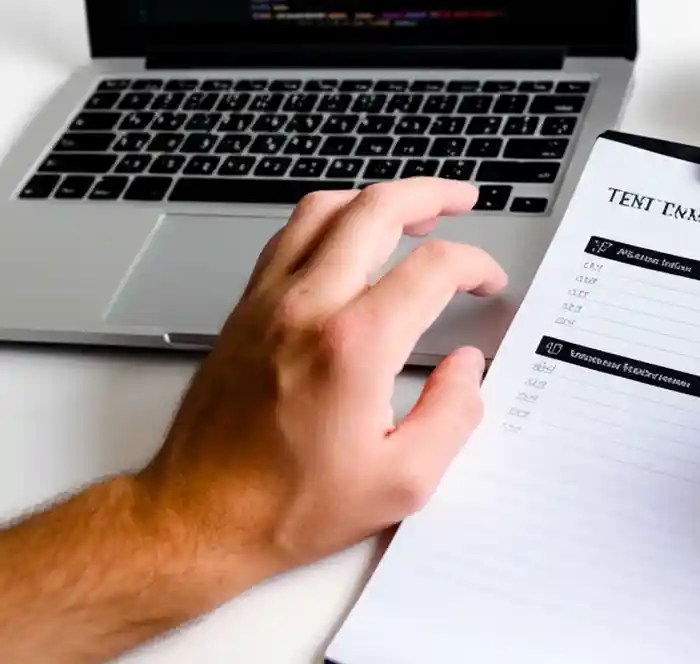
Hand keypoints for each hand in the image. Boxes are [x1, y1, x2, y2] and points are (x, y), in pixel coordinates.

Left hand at [137, 178, 507, 583]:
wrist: (199, 518)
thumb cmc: (290, 505)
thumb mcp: (403, 481)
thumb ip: (453, 415)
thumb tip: (467, 368)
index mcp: (354, 346)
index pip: (432, 268)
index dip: (474, 264)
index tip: (488, 282)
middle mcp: (307, 308)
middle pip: (375, 210)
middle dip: (429, 195)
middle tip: (460, 198)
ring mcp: (268, 303)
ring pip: (323, 210)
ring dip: (374, 198)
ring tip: (408, 209)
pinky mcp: (243, 312)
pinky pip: (288, 237)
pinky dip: (328, 220)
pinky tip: (346, 238)